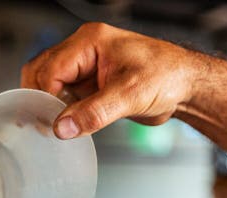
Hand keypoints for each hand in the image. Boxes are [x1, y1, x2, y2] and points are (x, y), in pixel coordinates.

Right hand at [20, 22, 200, 138]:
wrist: (186, 87)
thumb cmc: (168, 76)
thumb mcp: (130, 95)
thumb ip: (94, 112)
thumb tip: (62, 127)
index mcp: (90, 41)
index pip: (50, 68)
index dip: (45, 95)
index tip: (48, 120)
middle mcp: (84, 51)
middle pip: (42, 72)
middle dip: (39, 98)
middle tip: (42, 124)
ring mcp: (86, 69)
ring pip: (50, 86)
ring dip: (49, 106)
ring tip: (55, 127)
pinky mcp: (90, 87)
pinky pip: (65, 98)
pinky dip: (61, 112)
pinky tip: (67, 126)